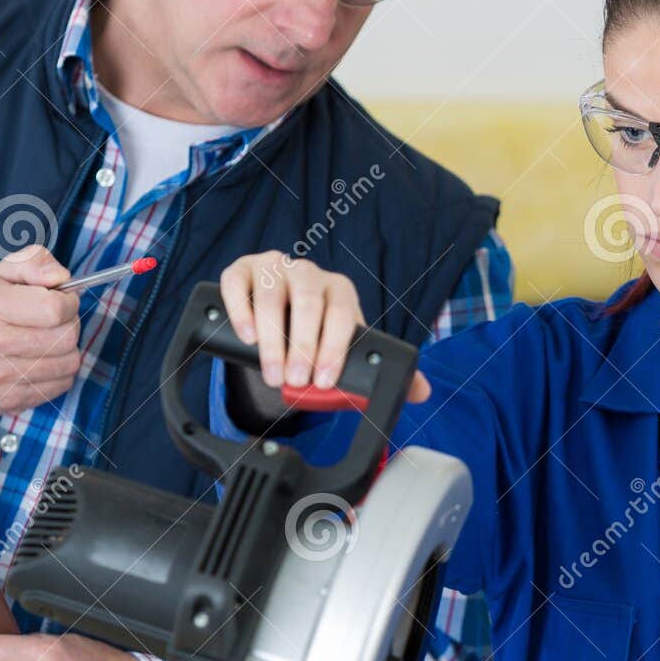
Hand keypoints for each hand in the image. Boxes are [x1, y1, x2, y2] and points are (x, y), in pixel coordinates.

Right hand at [0, 243, 81, 415]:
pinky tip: (42, 361)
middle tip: (55, 321)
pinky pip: (62, 385)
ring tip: (48, 340)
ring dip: (67, 350)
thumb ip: (33, 263)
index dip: (68, 302)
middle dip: (70, 324)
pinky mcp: (12, 400)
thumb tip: (62, 278)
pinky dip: (60, 372)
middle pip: (67, 337)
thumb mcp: (0, 276)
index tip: (61, 300)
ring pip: (70, 363)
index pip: (55, 309)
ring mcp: (1, 377)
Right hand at [219, 252, 430, 399]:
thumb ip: (377, 367)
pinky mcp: (241, 270)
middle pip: (307, 303)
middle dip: (303, 347)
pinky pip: (237, 283)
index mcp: (338, 289)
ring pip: (271, 296)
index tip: (324, 380)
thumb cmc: (314, 331)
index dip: (333, 347)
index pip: (341, 313)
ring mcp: (273, 268)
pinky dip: (240, 310)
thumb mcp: (344, 345)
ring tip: (272, 374)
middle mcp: (307, 272)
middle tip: (296, 382)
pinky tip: (246, 336)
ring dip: (272, 339)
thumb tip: (422, 392)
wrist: (278, 310)